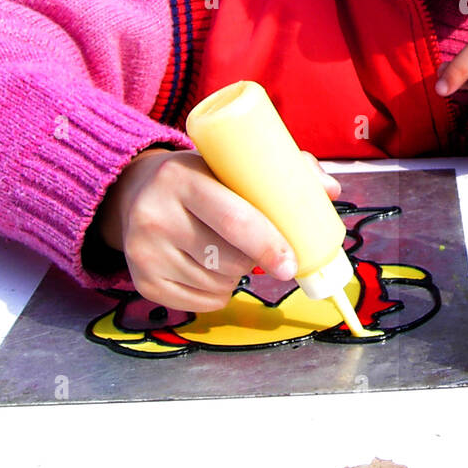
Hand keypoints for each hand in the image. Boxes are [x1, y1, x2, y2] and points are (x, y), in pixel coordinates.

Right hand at [93, 147, 341, 311]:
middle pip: (228, 258)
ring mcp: (143, 251)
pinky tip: (213, 270)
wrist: (135, 191)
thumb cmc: (201, 177)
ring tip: (232, 252)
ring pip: (216, 283)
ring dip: (239, 276)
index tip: (292, 264)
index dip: (269, 245)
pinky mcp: (142, 281)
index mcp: (183, 177)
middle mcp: (156, 214)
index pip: (234, 219)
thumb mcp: (230, 163)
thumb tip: (331, 191)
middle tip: (264, 249)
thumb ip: (283, 170)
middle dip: (257, 261)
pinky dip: (218, 294)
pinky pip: (199, 304)